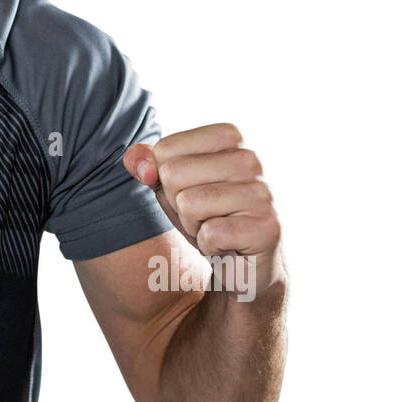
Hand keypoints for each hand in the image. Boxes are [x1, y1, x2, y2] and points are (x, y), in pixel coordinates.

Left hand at [123, 123, 282, 295]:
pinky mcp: (267, 228)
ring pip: (189, 203)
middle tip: (203, 216)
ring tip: (215, 228)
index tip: (191, 192)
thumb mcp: (169, 187)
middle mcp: (250, 159)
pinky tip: (228, 245)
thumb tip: (135, 161)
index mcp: (229, 136)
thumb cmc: (205, 216)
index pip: (165, 149)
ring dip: (193, 226)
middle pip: (173, 174)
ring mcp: (262, 192)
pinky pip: (210, 234)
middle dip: (178, 204)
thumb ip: (146, 164)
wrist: (243, 264)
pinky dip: (209, 246)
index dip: (166, 179)